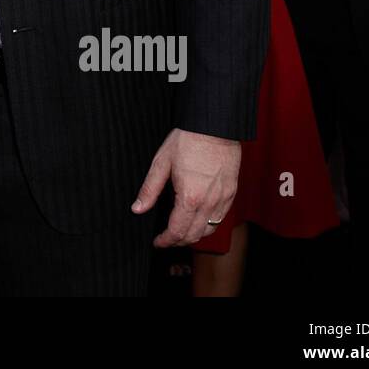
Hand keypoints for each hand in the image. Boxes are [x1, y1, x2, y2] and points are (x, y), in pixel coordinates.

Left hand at [132, 128, 240, 246]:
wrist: (214, 126)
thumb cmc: (188, 140)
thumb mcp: (161, 163)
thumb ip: (149, 189)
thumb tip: (137, 208)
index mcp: (190, 198)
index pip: (177, 232)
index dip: (165, 241)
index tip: (157, 242)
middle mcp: (209, 203)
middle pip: (194, 235)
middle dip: (178, 241)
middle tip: (166, 238)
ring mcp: (223, 199)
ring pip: (210, 230)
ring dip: (194, 235)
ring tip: (181, 231)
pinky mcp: (231, 192)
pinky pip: (221, 218)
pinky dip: (209, 225)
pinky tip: (199, 218)